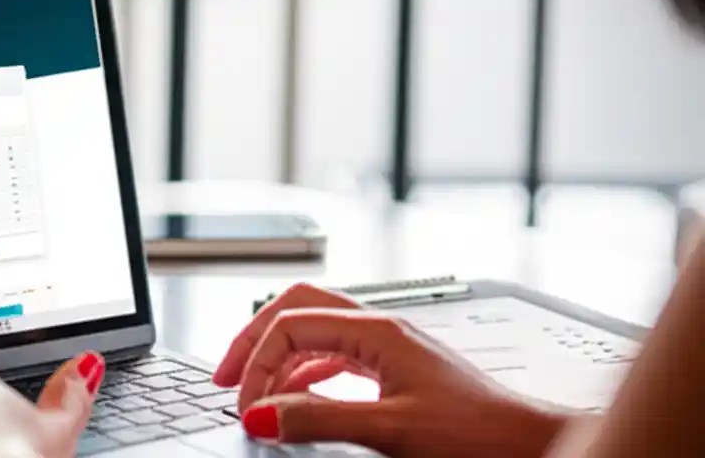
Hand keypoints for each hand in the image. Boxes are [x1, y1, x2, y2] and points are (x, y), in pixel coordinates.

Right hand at [213, 283, 567, 457]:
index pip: (290, 324)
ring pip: (313, 330)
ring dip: (278, 357)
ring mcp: (388, 345)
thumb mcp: (390, 429)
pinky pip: (333, 355)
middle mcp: (380, 328)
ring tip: (254, 391)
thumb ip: (320, 419)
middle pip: (296, 309)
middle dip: (254, 340)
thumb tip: (263, 413)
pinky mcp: (395, 367)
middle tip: (225, 376)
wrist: (529, 443)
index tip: (245, 404)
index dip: (257, 363)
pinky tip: (297, 397)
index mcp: (377, 331)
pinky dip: (303, 372)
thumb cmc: (479, 433)